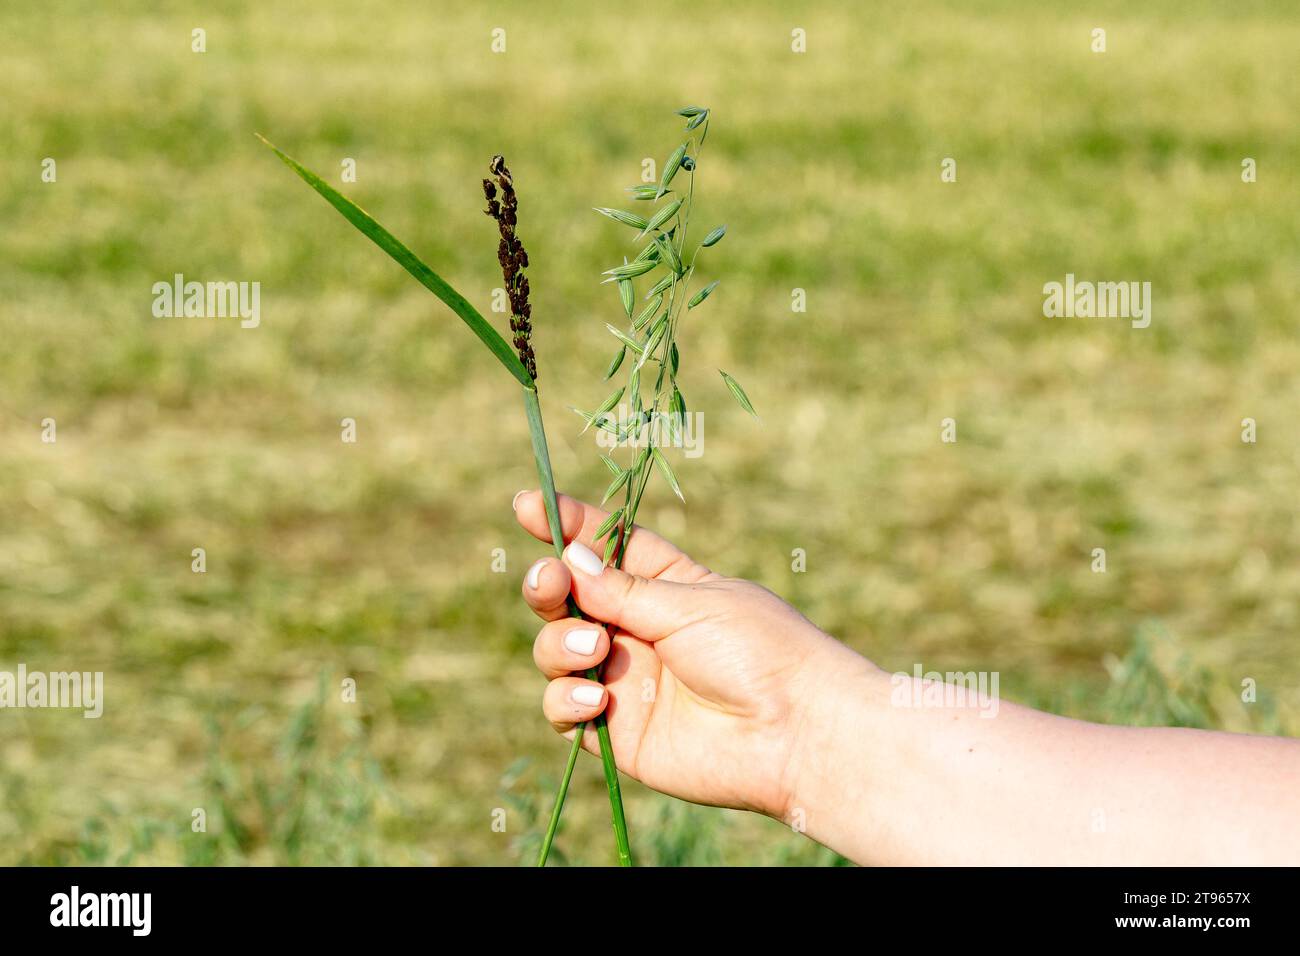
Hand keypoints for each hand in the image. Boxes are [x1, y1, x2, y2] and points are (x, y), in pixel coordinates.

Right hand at [513, 490, 866, 819]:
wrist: (792, 732)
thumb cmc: (758, 652)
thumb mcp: (691, 604)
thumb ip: (623, 590)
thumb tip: (568, 558)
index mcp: (667, 586)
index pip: (607, 547)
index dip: (567, 525)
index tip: (527, 503)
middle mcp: (640, 629)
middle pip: (569, 597)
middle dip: (549, 584)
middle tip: (552, 581)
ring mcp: (625, 679)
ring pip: (555, 650)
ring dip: (560, 642)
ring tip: (594, 646)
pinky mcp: (616, 731)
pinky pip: (563, 708)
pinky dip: (567, 698)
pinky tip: (597, 698)